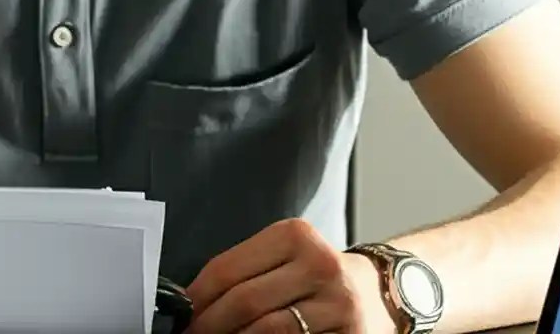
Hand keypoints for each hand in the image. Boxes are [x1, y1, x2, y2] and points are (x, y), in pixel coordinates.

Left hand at [184, 218, 391, 333]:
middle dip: (209, 325)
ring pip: (268, 330)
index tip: (180, 316)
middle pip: (245, 302)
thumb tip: (192, 303)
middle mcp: (319, 264)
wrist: (379, 291)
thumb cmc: (316, 275)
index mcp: (294, 236)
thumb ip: (243, 271)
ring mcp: (338, 303)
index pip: (227, 269)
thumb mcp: (284, 256)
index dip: (196, 298)